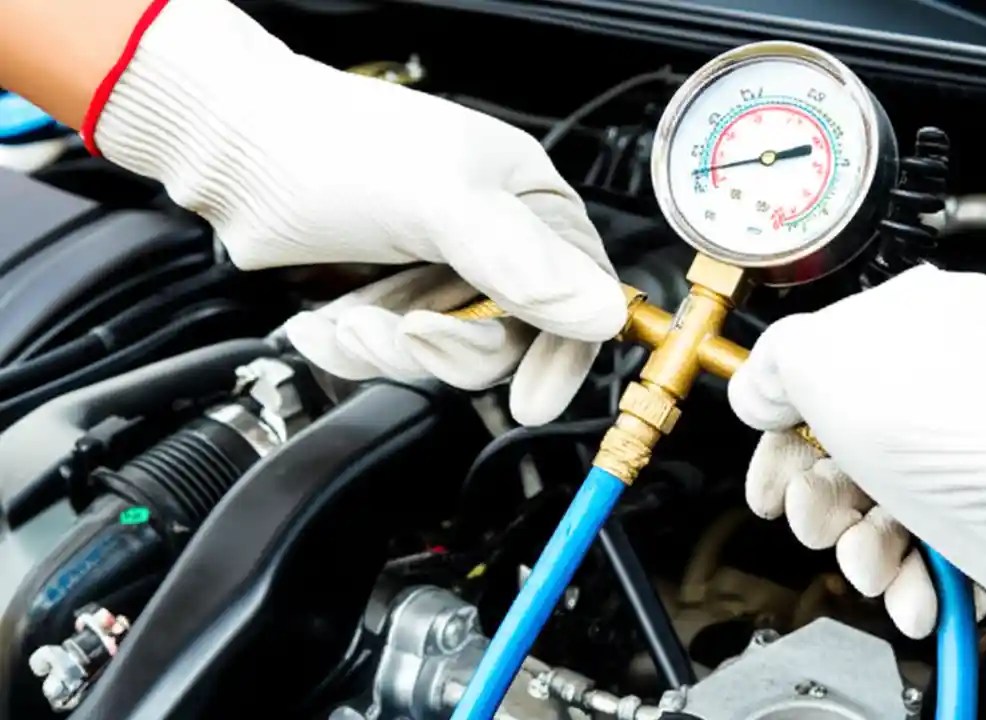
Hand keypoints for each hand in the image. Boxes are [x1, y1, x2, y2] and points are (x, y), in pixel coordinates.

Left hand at [85, 0, 625, 423]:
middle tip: (406, 333)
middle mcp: (495, 239)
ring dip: (393, 351)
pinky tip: (329, 321)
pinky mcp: (394, 297)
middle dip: (450, 349)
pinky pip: (397, 356)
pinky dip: (358, 349)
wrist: (235, 153)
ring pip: (449, 357)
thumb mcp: (442, 202)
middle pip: (510, 340)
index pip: (579, 296)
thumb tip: (602, 311)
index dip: (560, 352)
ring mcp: (442, 271)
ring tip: (353, 318)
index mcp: (528, 202)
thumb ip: (525, 262)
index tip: (532, 400)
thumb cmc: (333, 146)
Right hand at [729, 264, 985, 634]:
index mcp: (894, 337)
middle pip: (844, 468)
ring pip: (883, 525)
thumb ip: (768, 368)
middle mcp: (932, 396)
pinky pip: (935, 565)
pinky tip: (913, 592)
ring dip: (862, 556)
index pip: (814, 395)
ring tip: (872, 564)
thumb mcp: (811, 353)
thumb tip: (754, 391)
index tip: (771, 487)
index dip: (781, 448)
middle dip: (819, 509)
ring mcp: (966, 461)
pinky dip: (915, 588)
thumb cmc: (941, 405)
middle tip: (818, 522)